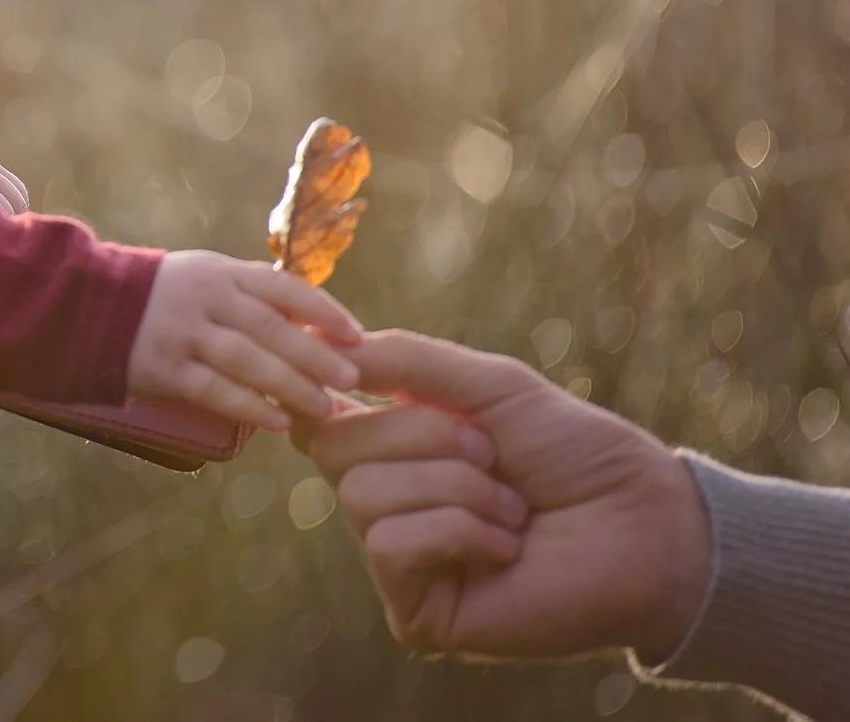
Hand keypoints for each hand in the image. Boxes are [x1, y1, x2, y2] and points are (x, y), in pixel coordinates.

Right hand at [125, 251, 361, 431]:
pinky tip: (277, 422)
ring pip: (246, 359)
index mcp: (222, 272)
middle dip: (315, 354)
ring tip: (323, 407)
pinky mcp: (163, 367)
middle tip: (351, 378)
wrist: (88, 307)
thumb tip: (318, 325)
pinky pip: (214, 390)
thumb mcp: (206, 277)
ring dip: (290, 384)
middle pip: (270, 326)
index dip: (323, 311)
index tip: (356, 336)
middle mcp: (205, 298)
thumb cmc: (165, 296)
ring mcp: (182, 332)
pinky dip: (249, 406)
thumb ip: (253, 295)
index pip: (283, 286)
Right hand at [297, 329, 710, 661]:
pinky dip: (458, 531)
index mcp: (393, 448)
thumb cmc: (574, 453)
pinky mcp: (416, 613)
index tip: (351, 374)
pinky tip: (506, 547)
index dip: (318, 391)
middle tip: (492, 454)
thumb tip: (325, 346)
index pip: (316, 416)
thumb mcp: (489, 385)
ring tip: (513, 508)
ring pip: (363, 496)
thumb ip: (406, 360)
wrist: (644, 527)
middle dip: (423, 436)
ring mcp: (399, 561)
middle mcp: (385, 503)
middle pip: (334, 446)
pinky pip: (390, 546)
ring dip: (456, 488)